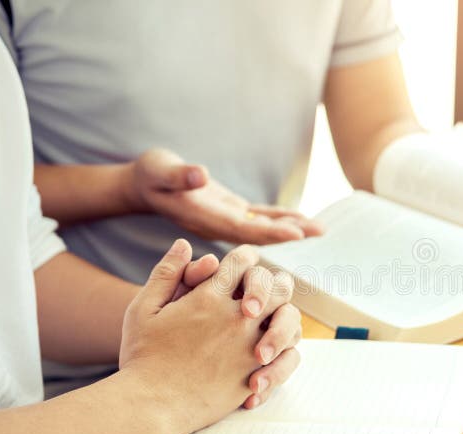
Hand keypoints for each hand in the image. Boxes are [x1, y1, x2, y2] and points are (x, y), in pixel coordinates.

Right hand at [118, 240, 300, 431]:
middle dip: (272, 282)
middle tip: (266, 289)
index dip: (244, 257)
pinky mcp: (257, 374)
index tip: (243, 263)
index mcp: (210, 298)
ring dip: (283, 314)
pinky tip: (270, 353)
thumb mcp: (143, 309)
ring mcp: (251, 347)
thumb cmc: (142, 357)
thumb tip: (184, 244)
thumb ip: (166, 274)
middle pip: (276, 285)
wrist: (150, 406)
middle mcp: (237, 319)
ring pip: (289, 318)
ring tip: (271, 319)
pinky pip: (289, 356)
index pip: (242, 261)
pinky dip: (285, 352)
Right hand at [126, 148, 323, 243]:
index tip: (295, 233)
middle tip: (319, 231)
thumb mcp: (159, 170)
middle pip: (258, 233)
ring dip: (290, 227)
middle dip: (289, 232)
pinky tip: (299, 219)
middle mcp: (218, 224)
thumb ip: (179, 176)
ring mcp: (225, 220)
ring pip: (262, 227)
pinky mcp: (229, 212)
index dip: (269, 232)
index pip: (242, 229)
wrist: (142, 185)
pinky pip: (258, 218)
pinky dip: (278, 218)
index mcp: (204, 218)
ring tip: (319, 228)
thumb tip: (201, 176)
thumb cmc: (149, 175)